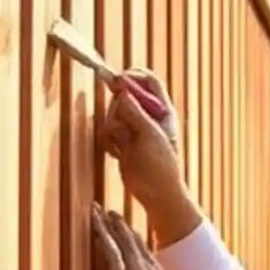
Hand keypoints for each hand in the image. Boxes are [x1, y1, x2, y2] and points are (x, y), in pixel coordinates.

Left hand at [91, 204, 204, 269]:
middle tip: (104, 208)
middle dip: (116, 224)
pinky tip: (97, 234)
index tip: (119, 220)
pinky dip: (105, 246)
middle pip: (129, 242)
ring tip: (98, 212)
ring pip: (119, 246)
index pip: (140, 249)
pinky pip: (113, 262)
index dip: (128, 234)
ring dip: (107, 228)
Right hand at [100, 69, 202, 246]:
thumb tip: (122, 93)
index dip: (133, 76)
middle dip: (119, 108)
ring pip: (113, 114)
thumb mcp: (151, 134)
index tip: (118, 82)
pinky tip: (117, 153)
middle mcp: (148, 116)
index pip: (148, 81)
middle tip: (124, 126)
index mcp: (162, 109)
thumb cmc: (162, 164)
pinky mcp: (122, 142)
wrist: (156, 193)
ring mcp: (134, 129)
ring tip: (123, 145)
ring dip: (113, 128)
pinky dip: (109, 141)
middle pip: (124, 96)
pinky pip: (107, 132)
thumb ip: (135, 112)